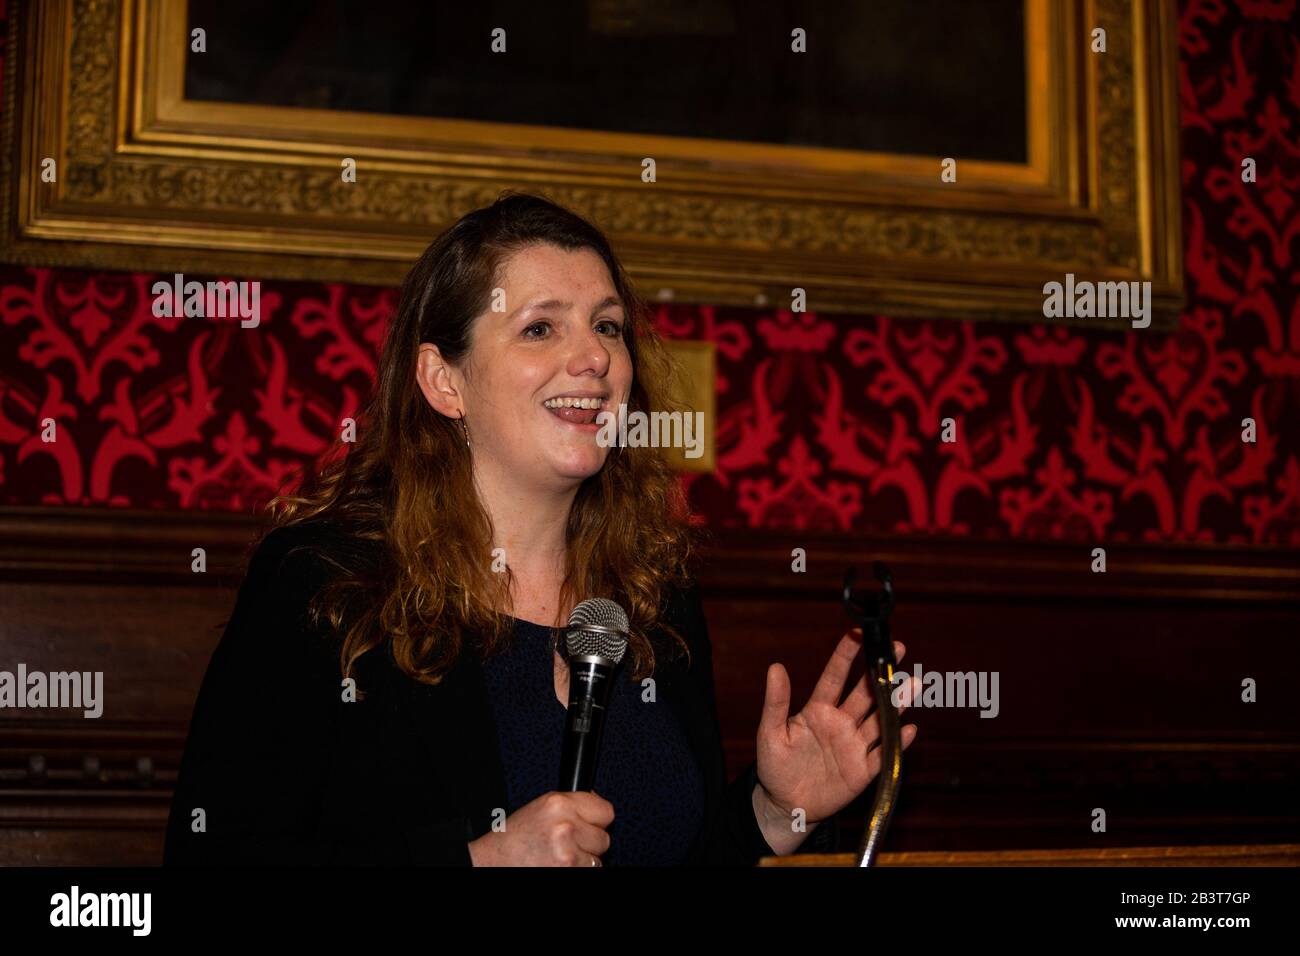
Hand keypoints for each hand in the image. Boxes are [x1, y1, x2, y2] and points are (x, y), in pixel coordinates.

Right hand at [467, 791, 613, 866]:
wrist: (492, 864)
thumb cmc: (514, 839)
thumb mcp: (541, 809)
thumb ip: (571, 805)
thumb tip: (598, 805)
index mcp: (558, 803)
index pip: (606, 811)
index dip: (597, 820)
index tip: (588, 825)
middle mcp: (565, 827)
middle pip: (604, 838)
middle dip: (589, 844)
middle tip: (566, 845)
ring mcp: (567, 854)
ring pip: (597, 861)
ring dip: (582, 862)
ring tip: (558, 857)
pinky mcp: (568, 872)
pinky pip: (588, 874)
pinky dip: (576, 872)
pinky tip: (556, 867)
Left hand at [753, 632, 918, 839]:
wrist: (786, 805)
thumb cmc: (775, 766)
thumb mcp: (770, 733)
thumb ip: (776, 702)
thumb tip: (775, 667)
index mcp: (818, 710)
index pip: (835, 677)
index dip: (846, 655)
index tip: (857, 633)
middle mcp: (841, 723)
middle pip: (865, 693)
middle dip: (881, 671)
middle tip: (897, 648)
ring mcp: (854, 745)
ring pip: (880, 719)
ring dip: (896, 702)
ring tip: (913, 684)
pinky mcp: (863, 770)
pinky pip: (883, 754)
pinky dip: (897, 743)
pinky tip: (908, 729)